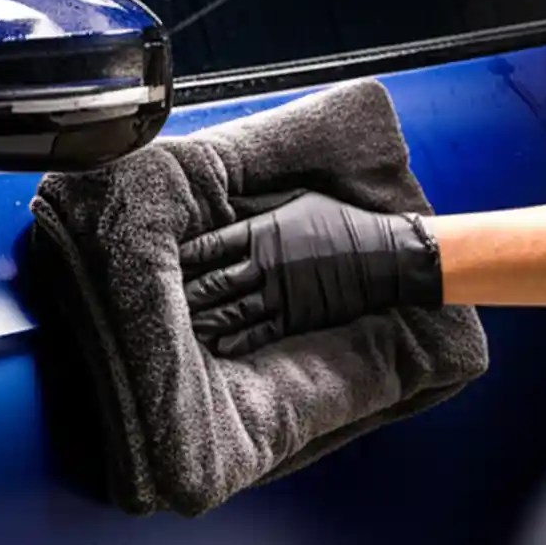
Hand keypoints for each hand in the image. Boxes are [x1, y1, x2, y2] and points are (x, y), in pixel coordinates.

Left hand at [179, 193, 442, 356]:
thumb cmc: (340, 222)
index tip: (165, 261)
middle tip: (161, 300)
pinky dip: (235, 339)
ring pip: (230, 309)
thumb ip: (260, 206)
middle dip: (186, 292)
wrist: (384, 255)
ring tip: (181, 325)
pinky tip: (216, 345)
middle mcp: (266, 264)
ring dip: (204, 319)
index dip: (186, 255)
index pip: (212, 244)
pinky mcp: (295, 316)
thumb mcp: (298, 200)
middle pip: (214, 281)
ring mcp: (280, 294)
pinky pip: (258, 331)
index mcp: (263, 231)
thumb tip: (227, 201)